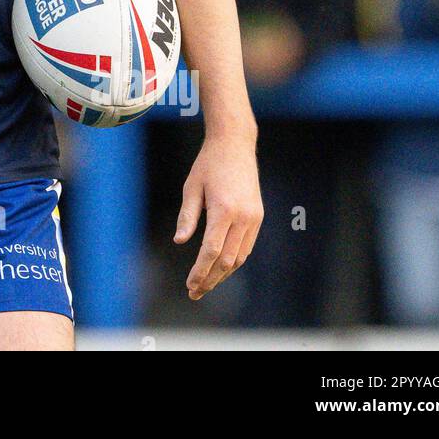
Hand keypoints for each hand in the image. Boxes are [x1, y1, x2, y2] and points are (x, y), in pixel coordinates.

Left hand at [174, 133, 262, 299]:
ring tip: (206, 285)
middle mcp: (243, 217)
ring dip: (223, 274)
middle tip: (195, 292)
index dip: (200, 271)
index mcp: (224, 210)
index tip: (190, 285)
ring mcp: (254, 218)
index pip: (211, 251)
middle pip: (227, 260)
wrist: (235, 146)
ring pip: (239, 257)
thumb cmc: (208, 164)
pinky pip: (246, 246)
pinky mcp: (258, 217)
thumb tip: (180, 241)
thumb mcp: (191, 187)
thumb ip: (187, 216)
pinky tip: (220, 268)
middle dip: (211, 279)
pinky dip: (233, 261)